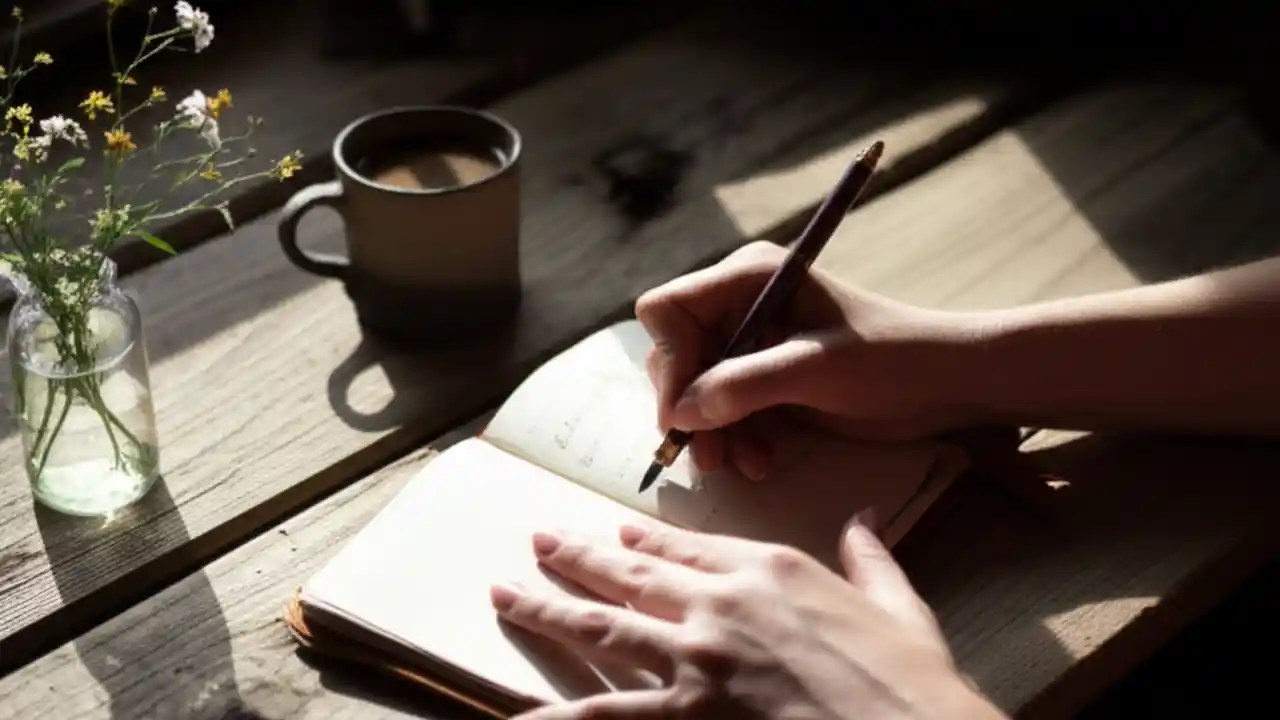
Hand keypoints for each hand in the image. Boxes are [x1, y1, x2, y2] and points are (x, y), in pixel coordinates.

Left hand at [490, 517, 1002, 719]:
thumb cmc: (911, 680)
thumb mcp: (899, 606)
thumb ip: (870, 558)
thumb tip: (865, 519)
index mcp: (770, 567)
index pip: (690, 546)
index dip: (647, 538)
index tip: (617, 531)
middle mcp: (721, 602)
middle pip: (631, 573)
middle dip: (579, 557)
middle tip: (541, 542)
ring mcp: (698, 658)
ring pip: (603, 626)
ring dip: (549, 608)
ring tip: (507, 595)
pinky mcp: (690, 714)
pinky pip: (607, 713)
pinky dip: (557, 715)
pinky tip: (519, 714)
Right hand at [634, 241, 982, 478]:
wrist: (948, 384)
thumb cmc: (893, 360)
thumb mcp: (817, 370)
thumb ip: (744, 385)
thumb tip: (679, 411)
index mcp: (749, 277)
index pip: (668, 312)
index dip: (669, 363)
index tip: (684, 414)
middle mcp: (740, 303)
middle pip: (675, 356)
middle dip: (691, 408)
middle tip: (711, 456)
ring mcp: (751, 342)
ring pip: (695, 391)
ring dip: (714, 433)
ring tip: (748, 466)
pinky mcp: (764, 377)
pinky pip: (723, 410)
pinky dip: (736, 439)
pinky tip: (762, 461)